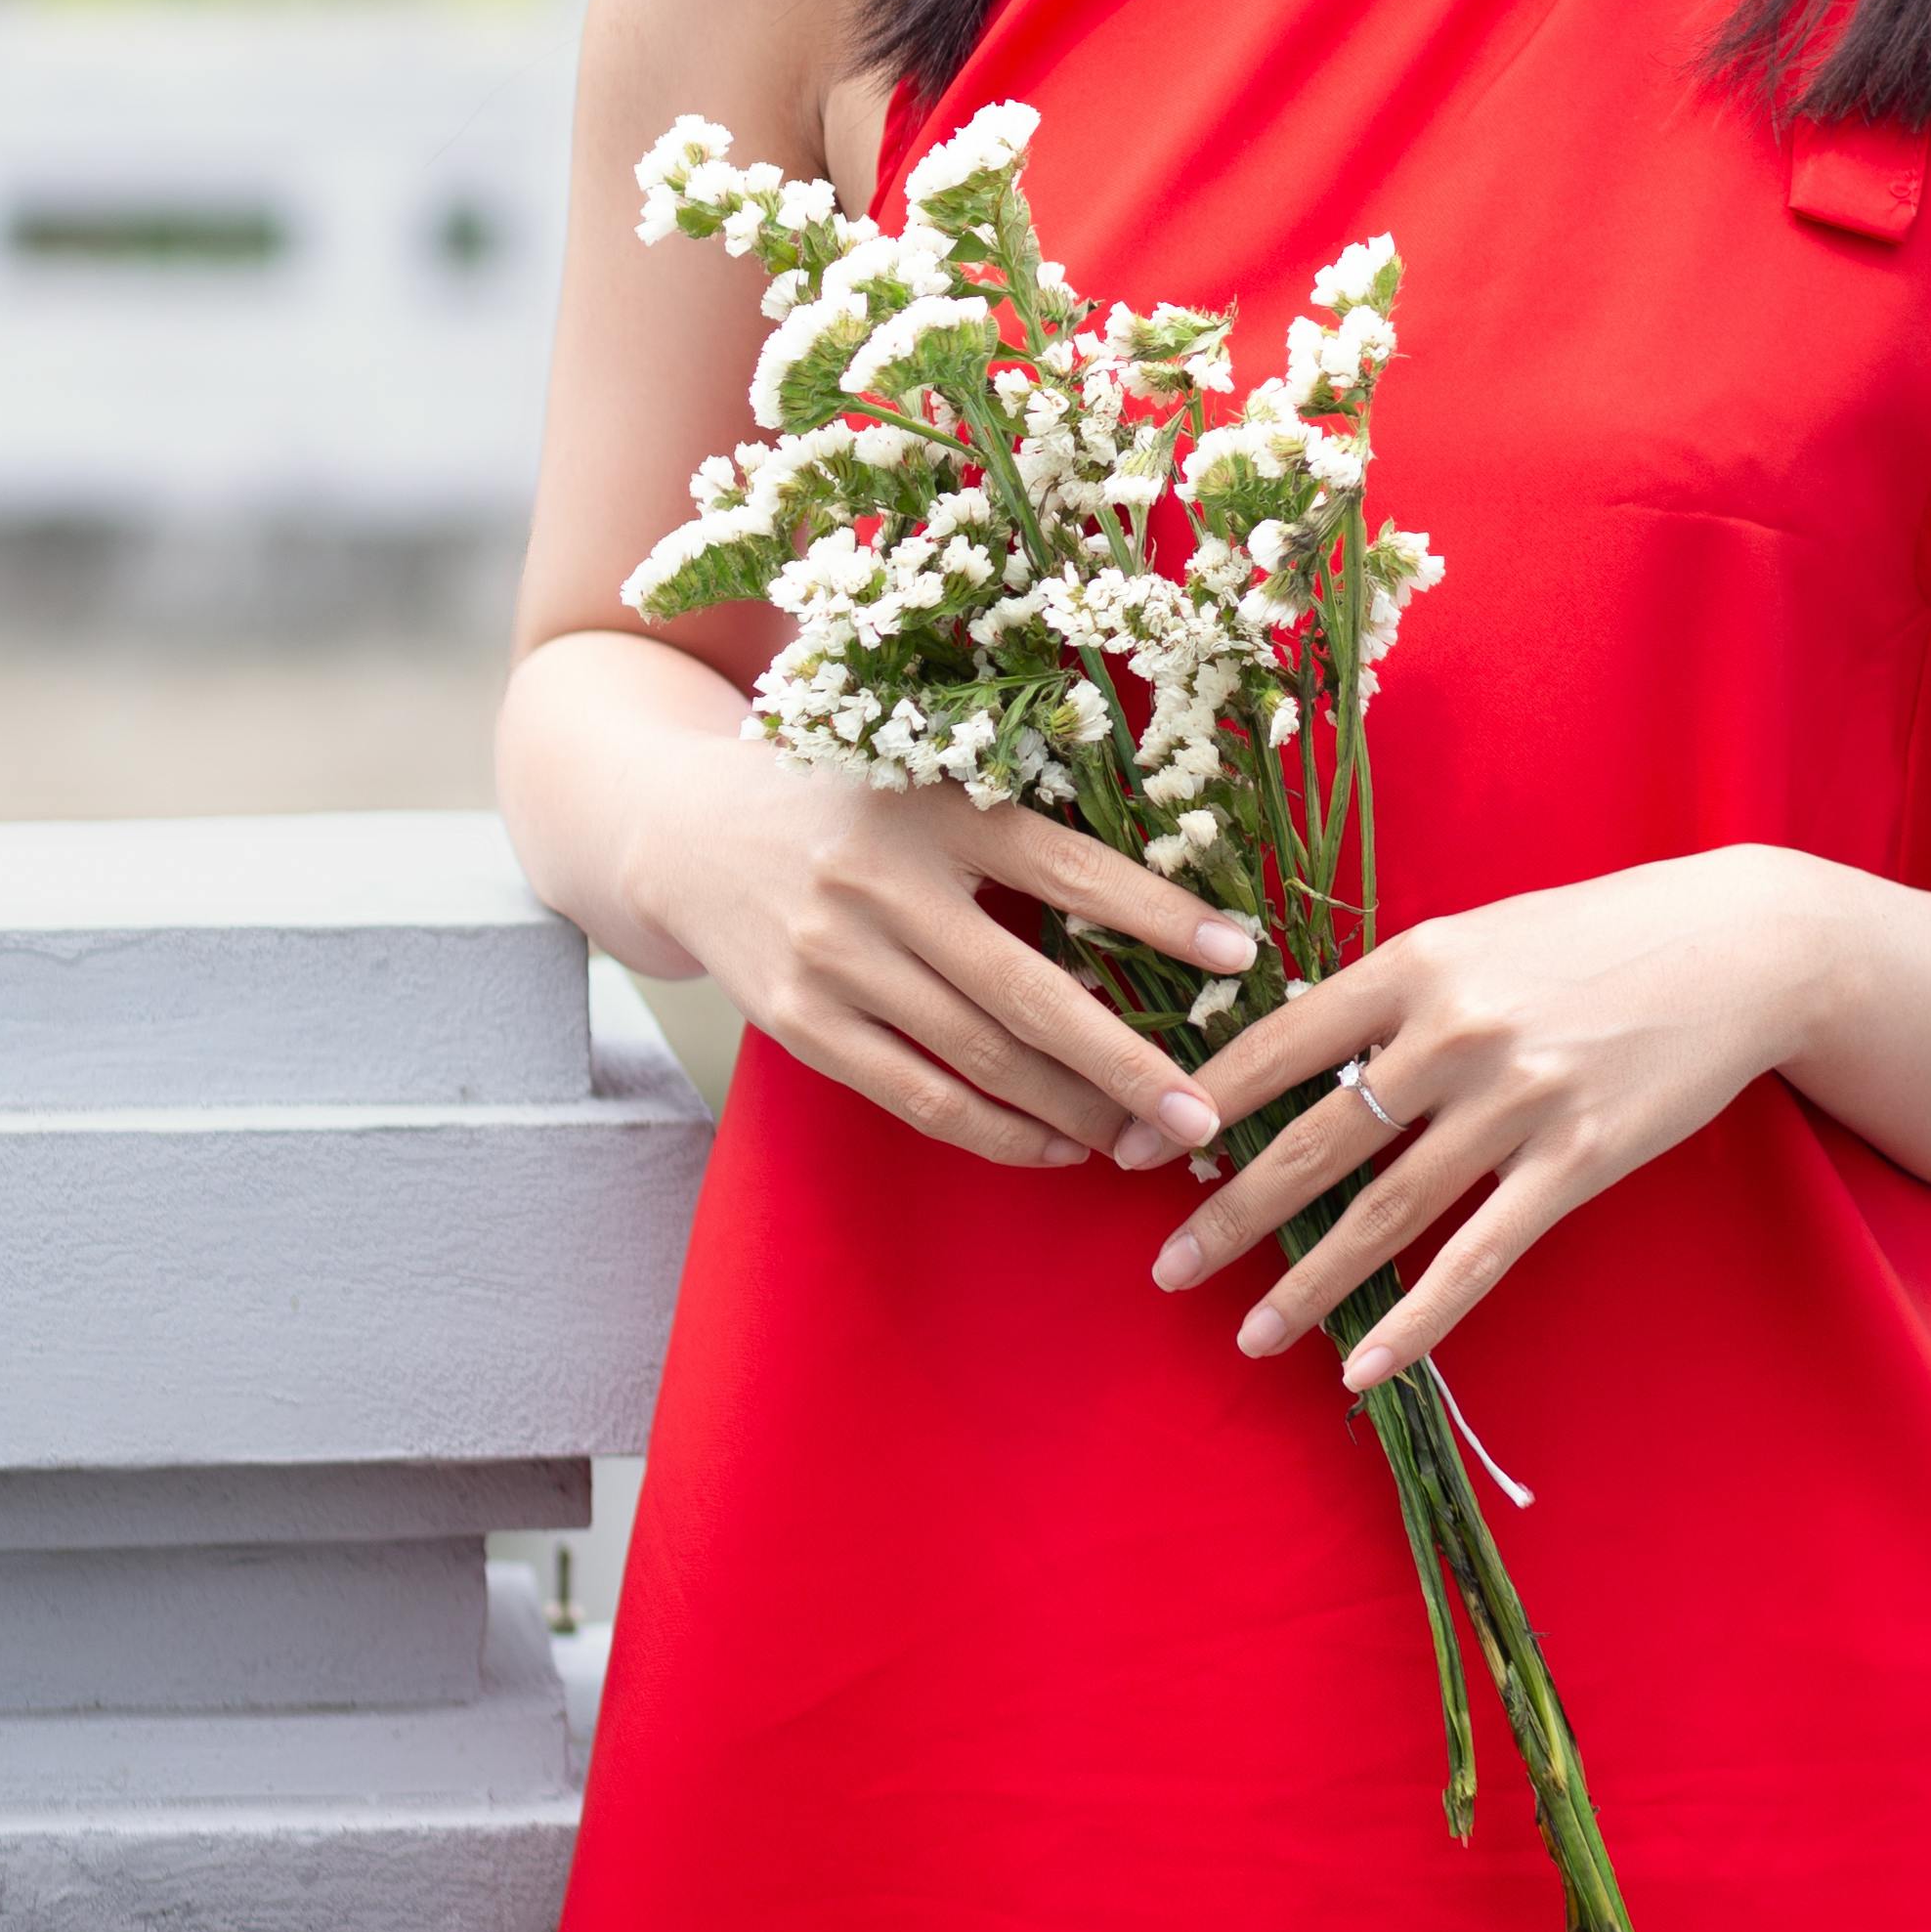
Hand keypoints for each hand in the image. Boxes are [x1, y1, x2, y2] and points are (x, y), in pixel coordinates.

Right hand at [627, 745, 1258, 1172]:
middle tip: (1206, 1113)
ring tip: (1148, 1139)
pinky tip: (1060, 1149)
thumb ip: (1026, 829)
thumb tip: (1168, 903)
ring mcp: (837, 960)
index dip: (1159, 914)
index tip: (1241, 957)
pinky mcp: (802, 1024)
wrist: (689, 833)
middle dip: (1129, 1063)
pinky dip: (997, 1133)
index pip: (1070, 869)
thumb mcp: (935, 782)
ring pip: (981, 1059)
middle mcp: (886, 884)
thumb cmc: (853, 804)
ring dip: (1075, 1111)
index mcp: (940, 808)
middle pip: (1030, 993)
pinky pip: (918, 1097)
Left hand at [1149, 845, 1843, 1387]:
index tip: (1129, 1152)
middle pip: (1314, 1140)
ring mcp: (1518, 1099)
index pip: (1276, 1042)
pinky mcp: (1578, 1159)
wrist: (1735, 946)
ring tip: (1248, 1336)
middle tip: (1165, 1270)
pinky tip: (1364, 1365)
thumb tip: (1287, 1059)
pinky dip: (1416, 1318)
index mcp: (1415, 961)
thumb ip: (1390, 993)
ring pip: (1386, 1213)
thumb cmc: (1590, 936)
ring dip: (1309, 1284)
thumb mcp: (1476, 934)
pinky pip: (1480, 1256)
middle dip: (1229, 1213)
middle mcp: (1455, 1029)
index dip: (1196, 1104)